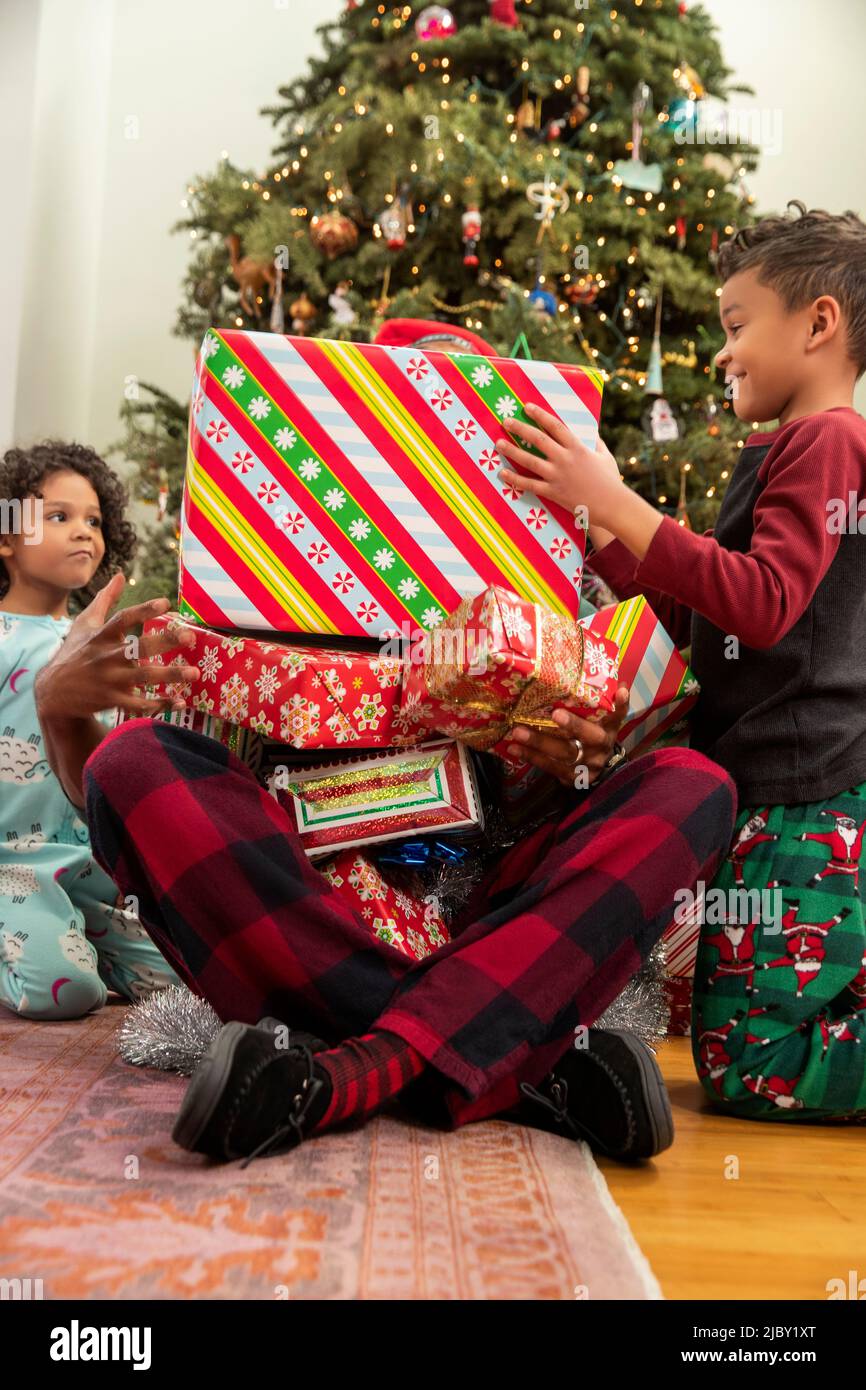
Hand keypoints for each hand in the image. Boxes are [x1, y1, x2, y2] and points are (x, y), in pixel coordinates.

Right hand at [35, 572, 200, 721]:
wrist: (54, 692)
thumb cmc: (75, 652)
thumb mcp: (84, 624)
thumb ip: (104, 600)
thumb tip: (119, 575)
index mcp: (101, 636)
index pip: (123, 619)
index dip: (144, 610)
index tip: (166, 603)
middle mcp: (106, 656)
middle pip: (139, 647)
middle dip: (165, 642)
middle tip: (190, 636)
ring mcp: (109, 680)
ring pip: (144, 677)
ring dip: (170, 675)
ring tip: (195, 672)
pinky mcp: (112, 700)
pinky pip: (139, 704)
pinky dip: (160, 705)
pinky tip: (180, 701)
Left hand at [496, 403, 622, 529]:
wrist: (612, 505)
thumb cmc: (610, 480)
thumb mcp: (604, 456)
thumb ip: (595, 443)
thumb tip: (590, 433)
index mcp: (577, 447)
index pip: (555, 426)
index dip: (540, 415)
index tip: (527, 407)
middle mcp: (565, 459)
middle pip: (538, 440)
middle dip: (521, 429)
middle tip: (506, 422)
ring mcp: (557, 476)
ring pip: (529, 460)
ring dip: (512, 451)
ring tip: (498, 444)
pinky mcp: (553, 492)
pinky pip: (530, 484)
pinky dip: (515, 479)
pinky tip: (503, 473)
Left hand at [505, 684, 630, 789]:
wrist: (599, 769)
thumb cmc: (592, 735)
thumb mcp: (599, 720)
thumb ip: (598, 700)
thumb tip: (607, 676)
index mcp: (610, 727)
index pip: (619, 714)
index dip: (620, 705)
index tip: (619, 691)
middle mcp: (602, 746)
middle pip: (589, 736)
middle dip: (573, 725)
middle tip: (555, 713)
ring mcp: (588, 765)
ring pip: (565, 754)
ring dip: (540, 743)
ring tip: (518, 733)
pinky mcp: (573, 778)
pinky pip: (551, 768)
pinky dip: (532, 757)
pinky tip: (515, 749)